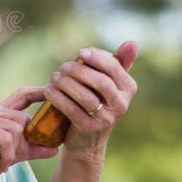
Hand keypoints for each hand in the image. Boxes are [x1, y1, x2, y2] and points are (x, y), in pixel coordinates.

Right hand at [0, 87, 58, 181]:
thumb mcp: (9, 156)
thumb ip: (29, 149)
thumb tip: (55, 148)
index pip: (22, 95)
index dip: (40, 92)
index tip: (54, 91)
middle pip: (24, 119)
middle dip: (24, 142)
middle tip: (10, 157)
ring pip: (17, 129)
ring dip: (13, 151)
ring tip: (0, 160)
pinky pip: (7, 139)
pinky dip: (7, 155)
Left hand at [43, 40, 137, 154]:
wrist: (86, 139)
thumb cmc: (96, 102)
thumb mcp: (108, 83)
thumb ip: (118, 62)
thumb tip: (132, 42)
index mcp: (128, 89)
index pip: (114, 68)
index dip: (97, 57)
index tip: (80, 52)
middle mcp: (121, 105)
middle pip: (100, 82)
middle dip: (79, 70)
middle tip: (63, 66)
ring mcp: (106, 119)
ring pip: (85, 96)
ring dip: (66, 83)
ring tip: (54, 77)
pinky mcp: (89, 129)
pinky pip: (71, 109)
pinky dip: (58, 97)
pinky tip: (49, 90)